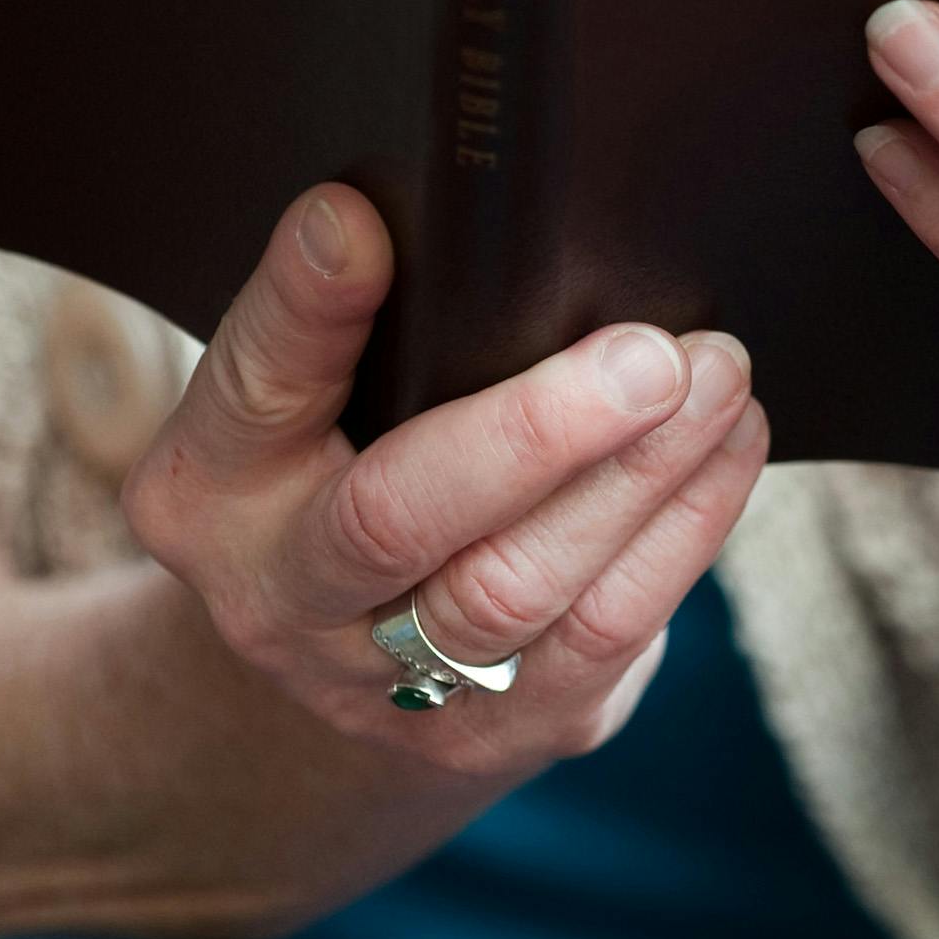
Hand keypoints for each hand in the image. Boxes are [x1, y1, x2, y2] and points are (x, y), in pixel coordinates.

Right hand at [123, 185, 767, 780]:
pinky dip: (684, 530)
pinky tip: (729, 447)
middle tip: (651, 356)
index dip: (302, 307)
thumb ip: (331, 324)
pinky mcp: (508, 727)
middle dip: (537, 433)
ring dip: (643, 478)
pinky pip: (609, 632)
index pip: (253, 385)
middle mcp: (283, 601)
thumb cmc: (337, 469)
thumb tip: (381, 211)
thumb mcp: (293, 401)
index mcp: (209, 490)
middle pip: (399, 518)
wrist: (346, 667)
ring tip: (718, 376)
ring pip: (525, 588)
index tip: (355, 220)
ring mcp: (391, 688)